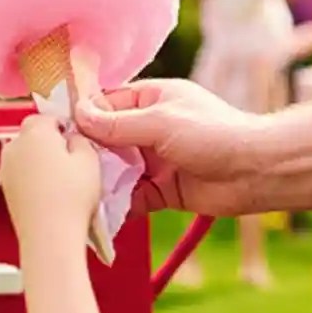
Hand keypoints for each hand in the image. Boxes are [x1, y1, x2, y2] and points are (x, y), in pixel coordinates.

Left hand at [1, 116, 101, 252]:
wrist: (49, 236)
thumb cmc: (73, 193)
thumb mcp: (90, 158)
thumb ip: (80, 139)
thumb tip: (70, 138)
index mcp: (34, 131)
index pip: (48, 117)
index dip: (65, 128)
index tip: (79, 145)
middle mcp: (13, 145)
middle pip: (33, 136)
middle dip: (50, 144)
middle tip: (73, 164)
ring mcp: (5, 168)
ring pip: (26, 156)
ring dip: (40, 162)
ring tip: (61, 182)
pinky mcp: (4, 190)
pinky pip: (21, 175)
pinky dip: (33, 180)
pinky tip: (49, 195)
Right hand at [75, 79, 265, 216]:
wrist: (255, 172)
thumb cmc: (214, 135)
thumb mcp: (161, 122)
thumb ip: (118, 123)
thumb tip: (78, 116)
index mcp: (152, 99)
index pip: (106, 104)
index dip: (82, 117)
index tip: (55, 131)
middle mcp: (150, 128)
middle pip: (106, 140)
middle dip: (87, 154)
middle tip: (61, 168)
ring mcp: (155, 160)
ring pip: (116, 171)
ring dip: (99, 182)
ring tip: (75, 193)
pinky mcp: (162, 191)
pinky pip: (131, 198)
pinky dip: (116, 206)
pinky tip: (97, 213)